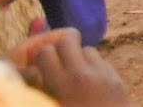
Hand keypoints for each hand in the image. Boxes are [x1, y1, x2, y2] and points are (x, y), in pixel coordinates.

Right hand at [13, 28, 129, 106]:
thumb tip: (27, 73)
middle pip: (67, 41)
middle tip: (56, 64)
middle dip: (59, 50)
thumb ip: (38, 88)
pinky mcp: (115, 78)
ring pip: (86, 49)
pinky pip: (101, 62)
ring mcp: (102, 74)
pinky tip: (89, 84)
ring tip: (74, 75)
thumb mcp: (49, 103)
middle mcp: (81, 75)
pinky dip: (93, 67)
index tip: (41, 68)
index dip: (41, 59)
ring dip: (78, 58)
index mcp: (60, 85)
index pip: (45, 52)